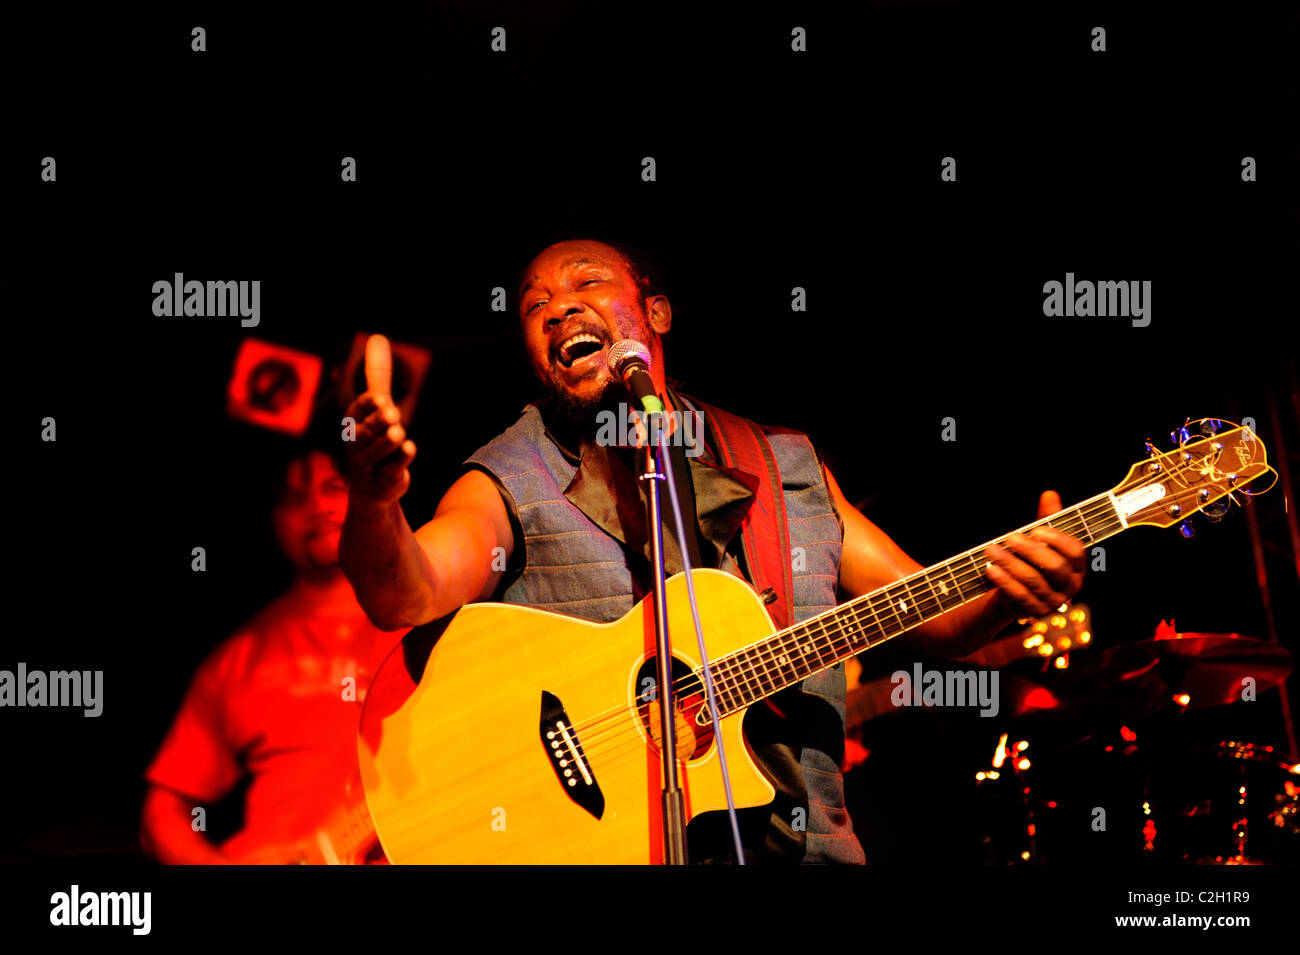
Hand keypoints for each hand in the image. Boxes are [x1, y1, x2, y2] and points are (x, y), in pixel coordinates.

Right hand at [343, 334, 416, 504]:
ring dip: (388, 441)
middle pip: (367, 429)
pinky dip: (400, 460)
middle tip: (392, 412)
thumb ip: (378, 375)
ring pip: (378, 450)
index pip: (358, 409)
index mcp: (354, 421)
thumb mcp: (375, 406)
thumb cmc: (373, 438)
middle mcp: (357, 442)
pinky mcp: (383, 480)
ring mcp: (369, 463)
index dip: (368, 404)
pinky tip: (409, 449)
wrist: (372, 487)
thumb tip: (377, 338)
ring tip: (398, 432)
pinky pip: (390, 469)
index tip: (379, 397)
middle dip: (378, 421)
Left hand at [982, 490, 1085, 616]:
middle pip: (1054, 567)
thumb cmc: (1032, 561)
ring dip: (1010, 563)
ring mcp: (1055, 602)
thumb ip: (1047, 519)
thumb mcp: (1041, 540)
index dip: (1057, 540)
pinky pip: (1020, 596)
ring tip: (991, 550)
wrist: (1016, 594)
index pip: (1075, 552)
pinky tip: (990, 569)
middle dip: (1029, 550)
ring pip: (1033, 581)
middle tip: (1009, 537)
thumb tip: (1050, 494)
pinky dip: (1004, 581)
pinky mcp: (1037, 613)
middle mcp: (1071, 585)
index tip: (1035, 530)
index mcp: (1077, 566)